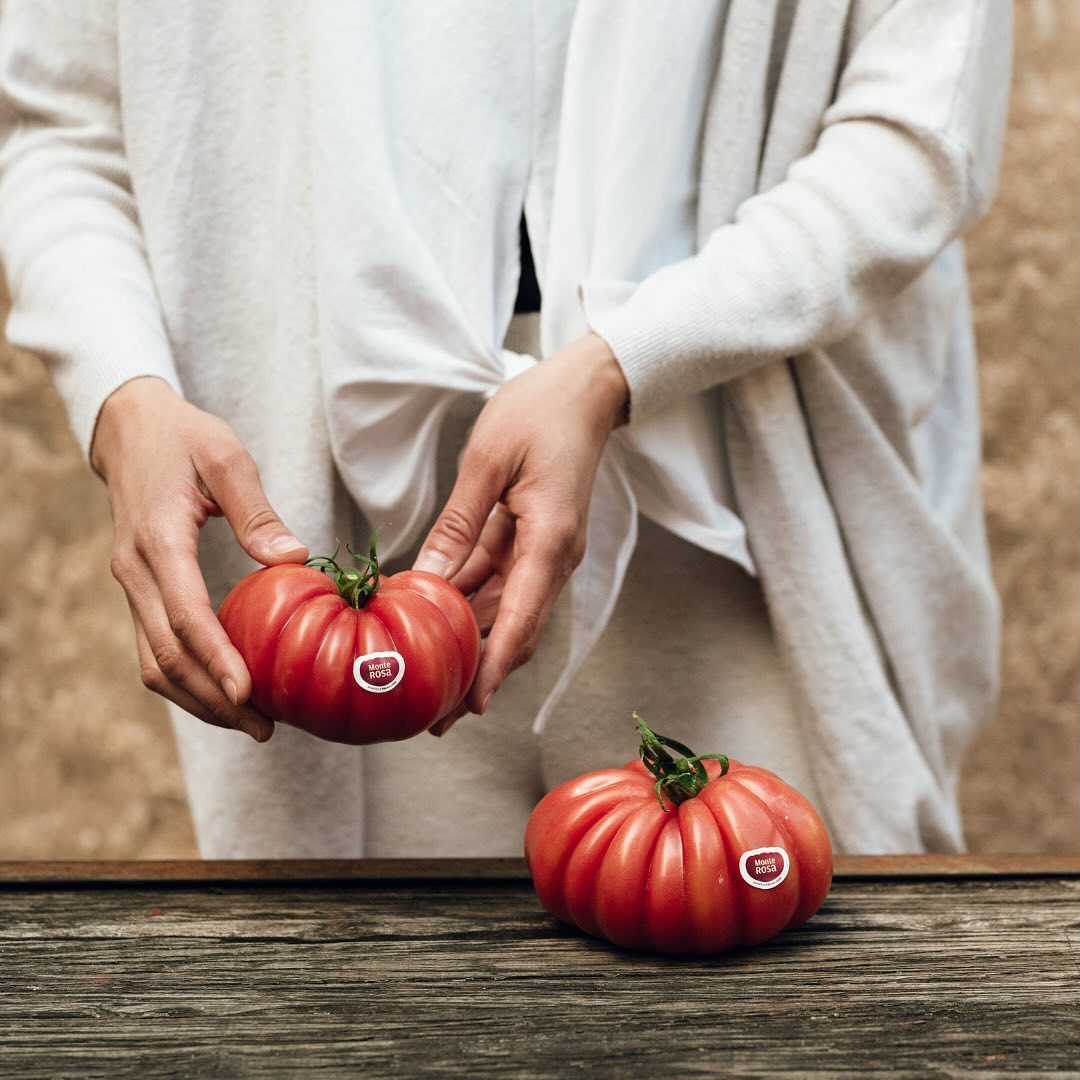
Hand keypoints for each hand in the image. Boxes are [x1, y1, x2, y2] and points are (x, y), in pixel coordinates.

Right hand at [90, 376, 307, 740]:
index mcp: (159, 541)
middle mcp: (135, 572)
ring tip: (251, 722)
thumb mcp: (226, 458)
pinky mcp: (141, 591)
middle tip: (264, 728)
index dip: (216, 659)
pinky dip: (188, 678)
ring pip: (155, 662)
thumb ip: (256, 511)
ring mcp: (132, 585)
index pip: (184, 615)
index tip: (249, 692)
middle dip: (213, 698)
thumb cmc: (184, 438)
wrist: (131, 428)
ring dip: (198, 698)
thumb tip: (294, 558)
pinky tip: (228, 691)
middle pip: (166, 655)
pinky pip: (156, 648)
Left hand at [414, 333, 628, 733]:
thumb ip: (459, 522)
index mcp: (550, 538)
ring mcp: (549, 552)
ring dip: (474, 646)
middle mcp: (555, 556)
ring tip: (432, 681)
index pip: (522, 617)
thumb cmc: (539, 411)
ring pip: (508, 613)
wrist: (585, 390)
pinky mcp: (538, 542)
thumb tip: (428, 579)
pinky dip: (473, 606)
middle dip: (478, 674)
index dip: (494, 666)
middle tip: (436, 717)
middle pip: (516, 630)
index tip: (471, 705)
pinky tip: (438, 623)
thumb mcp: (488, 459)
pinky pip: (503, 584)